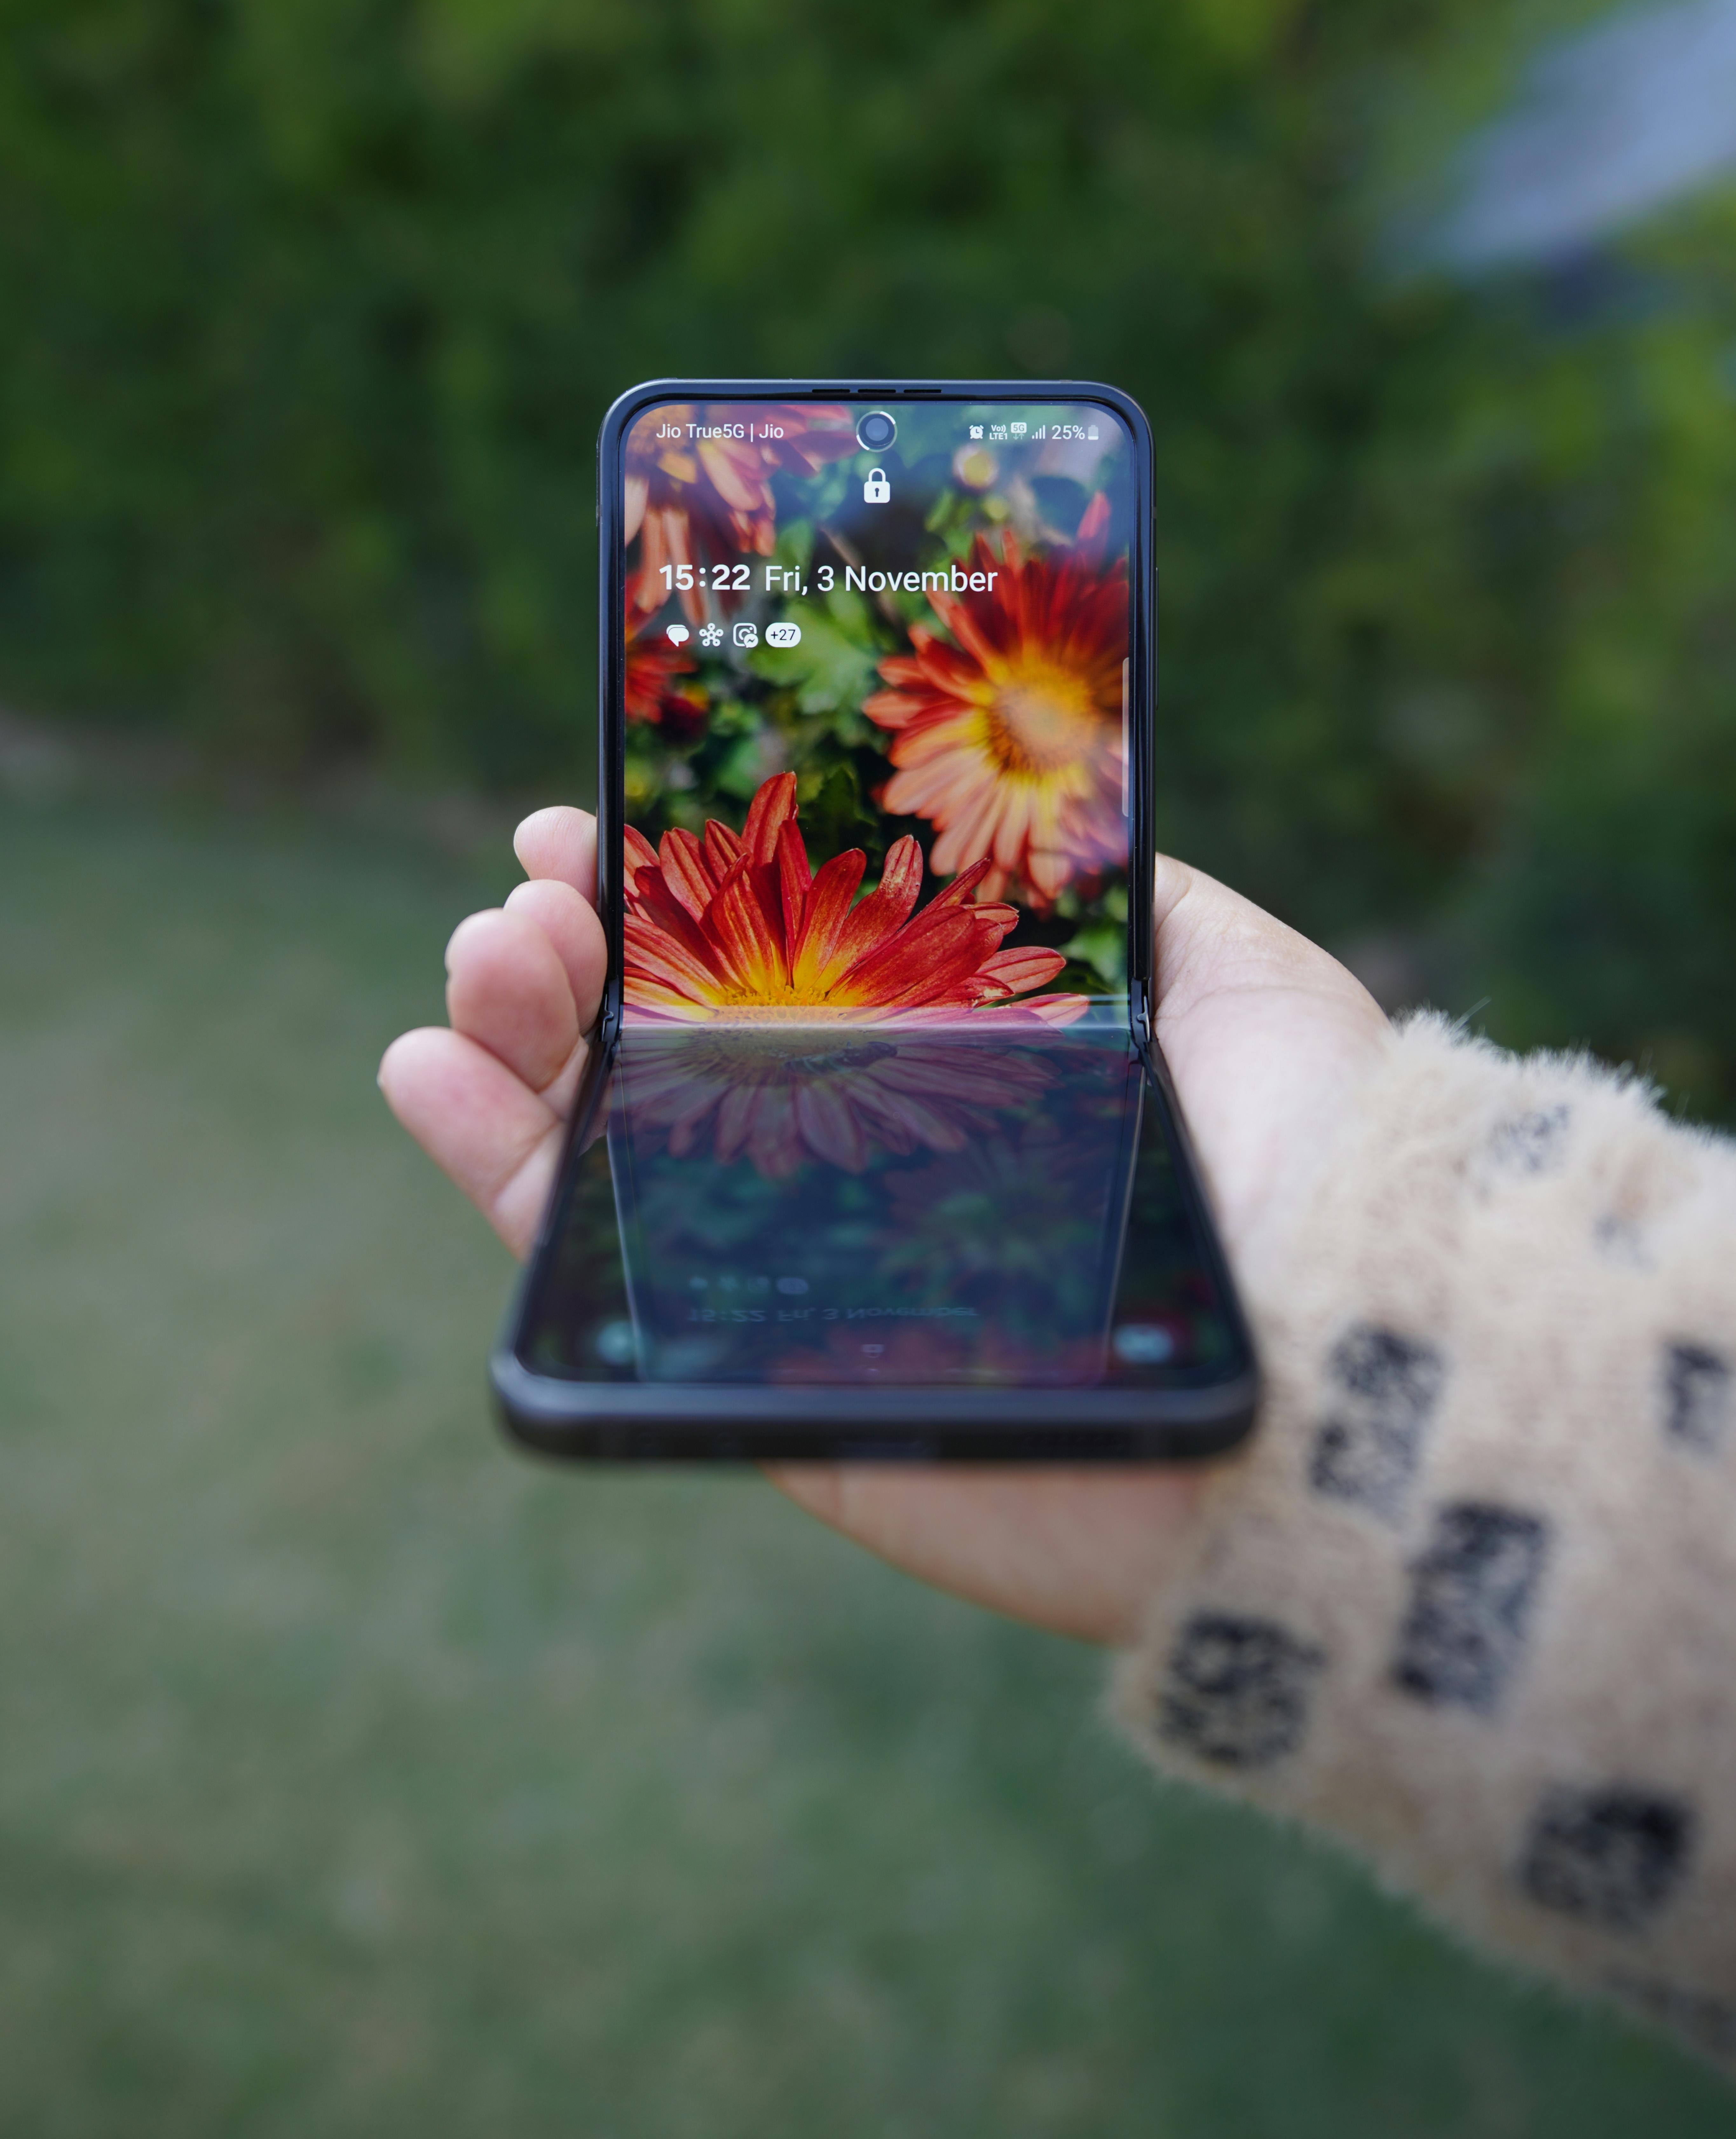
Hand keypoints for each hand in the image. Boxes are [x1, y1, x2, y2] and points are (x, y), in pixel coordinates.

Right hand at [380, 824, 1387, 1646]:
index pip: (773, 964)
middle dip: (579, 949)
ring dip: (517, 1030)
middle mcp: (858, 1155)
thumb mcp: (1232, 968)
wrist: (1341, 1358)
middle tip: (528, 878)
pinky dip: (490, 1165)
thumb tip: (1044, 794)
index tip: (609, 814)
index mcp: (944, 1065)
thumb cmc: (1306, 1150)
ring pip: (605, 1138)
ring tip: (484, 949)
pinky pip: (587, 1266)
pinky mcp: (753, 1367)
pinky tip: (427, 1067)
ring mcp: (792, 1260)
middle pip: (666, 1044)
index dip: (681, 888)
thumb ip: (1119, 888)